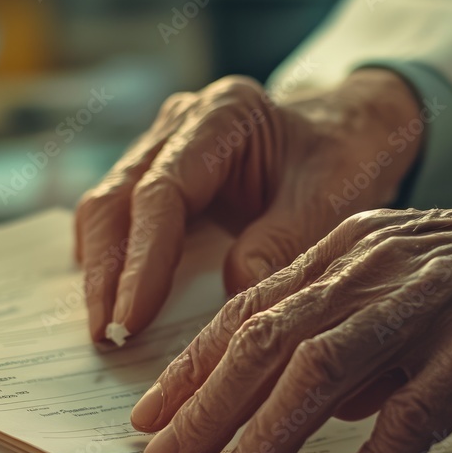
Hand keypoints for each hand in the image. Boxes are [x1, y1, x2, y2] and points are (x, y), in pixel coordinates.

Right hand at [74, 69, 422, 342]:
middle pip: (117, 199)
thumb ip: (282, 243)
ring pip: (107, 209)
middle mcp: (181, 124)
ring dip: (100, 270)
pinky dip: (113, 261)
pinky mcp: (159, 176)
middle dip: (105, 273)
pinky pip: (120, 219)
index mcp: (224, 115)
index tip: (130, 319)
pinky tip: (113, 304)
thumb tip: (232, 294)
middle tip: (106, 337)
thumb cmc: (343, 160)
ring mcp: (163, 147)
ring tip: (105, 332)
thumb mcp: (331, 199)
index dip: (142, 260)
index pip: (162, 192)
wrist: (350, 135)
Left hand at [130, 178, 451, 452]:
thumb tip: (305, 403)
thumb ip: (355, 338)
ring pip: (323, 367)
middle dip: (206, 404)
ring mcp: (432, 298)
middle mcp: (379, 265)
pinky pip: (414, 410)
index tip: (153, 414)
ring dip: (266, 431)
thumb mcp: (413, 286)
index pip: (251, 308)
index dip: (194, 365)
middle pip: (269, 337)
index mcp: (353, 248)